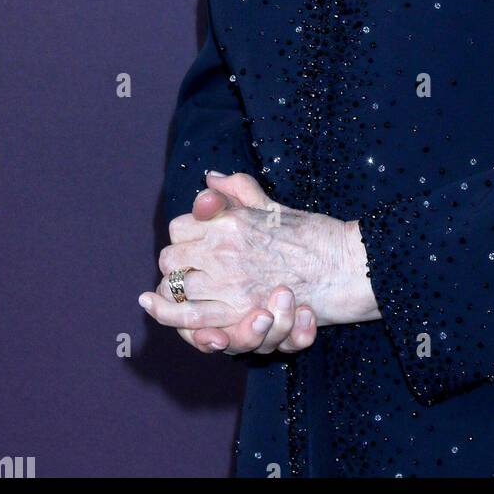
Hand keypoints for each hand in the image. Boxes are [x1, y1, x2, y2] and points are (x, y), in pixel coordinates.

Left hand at [139, 172, 378, 345]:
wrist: (341, 267)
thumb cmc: (311, 234)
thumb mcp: (271, 205)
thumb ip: (239, 191)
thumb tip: (210, 177)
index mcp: (231, 219)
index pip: (180, 226)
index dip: (184, 235)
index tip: (193, 242)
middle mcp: (224, 248)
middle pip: (172, 256)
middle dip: (175, 262)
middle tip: (187, 268)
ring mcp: (228, 281)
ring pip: (174, 285)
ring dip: (170, 289)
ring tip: (163, 292)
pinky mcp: (236, 311)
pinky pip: (188, 316)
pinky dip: (168, 313)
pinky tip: (152, 304)